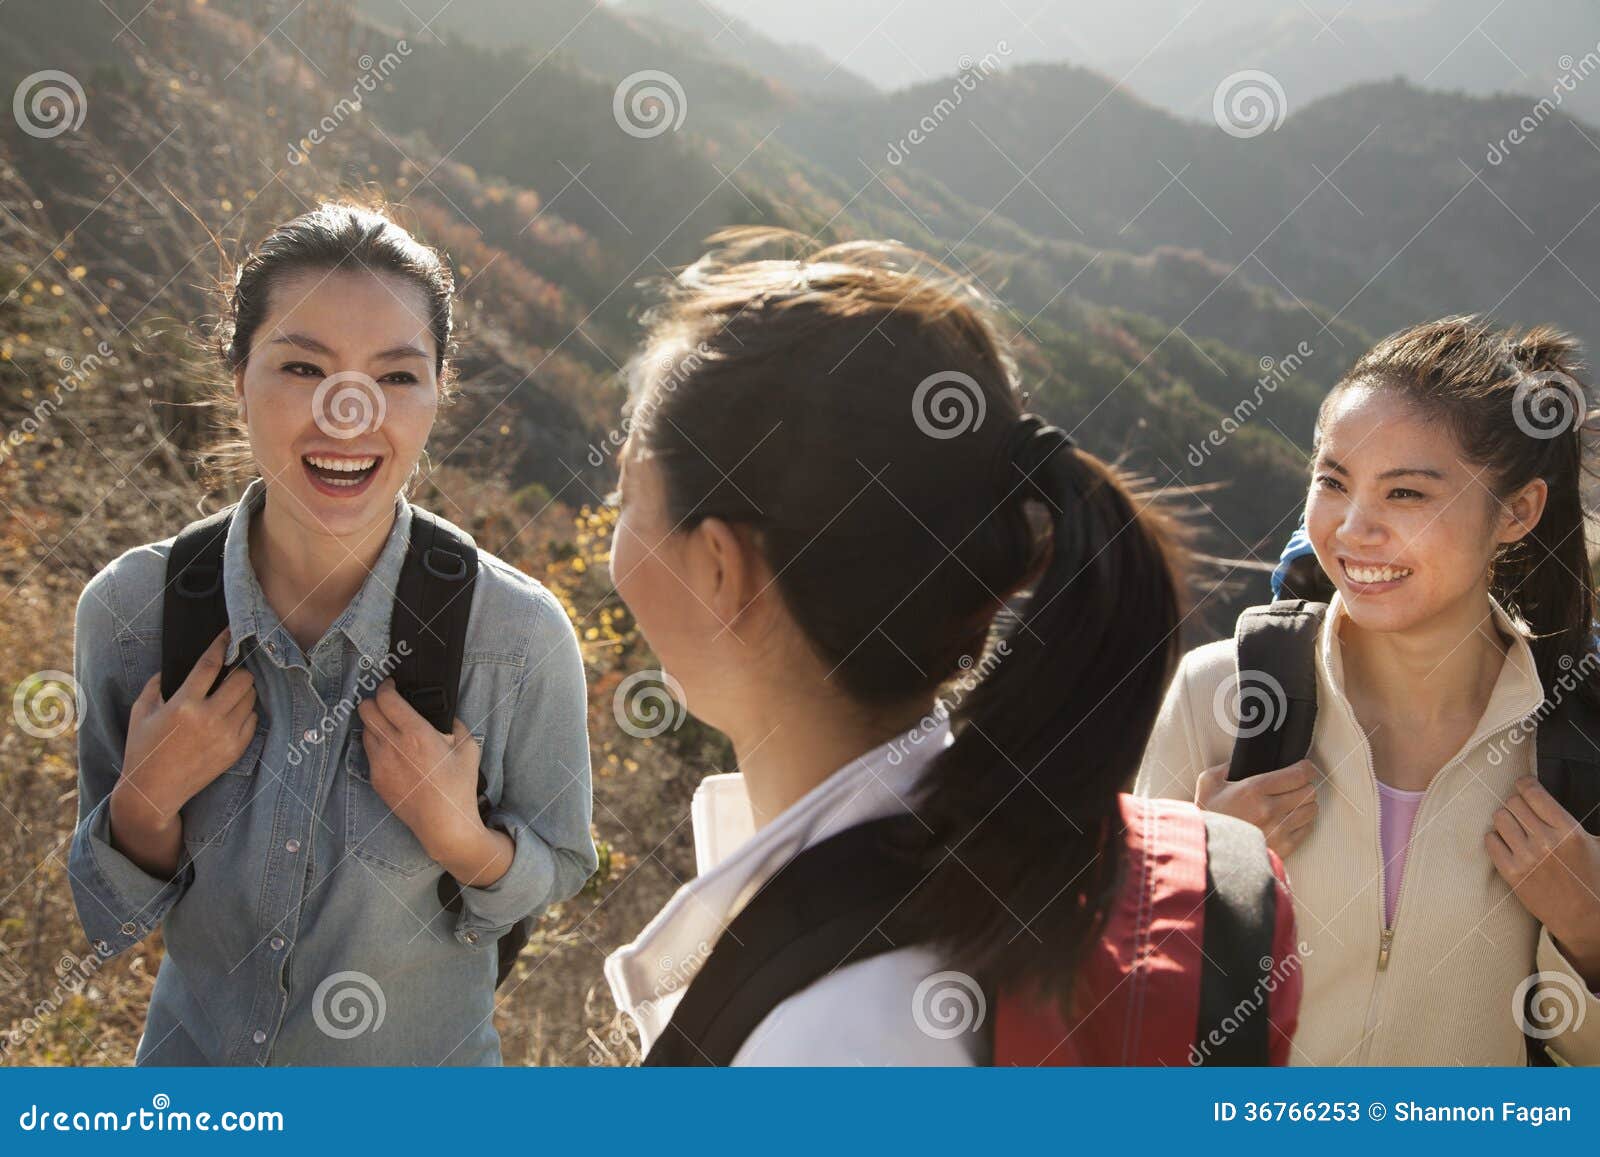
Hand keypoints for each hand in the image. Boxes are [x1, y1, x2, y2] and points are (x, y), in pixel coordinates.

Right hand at [109, 627, 256, 875]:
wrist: (154, 791)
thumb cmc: (143, 749)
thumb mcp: (140, 712)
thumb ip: (156, 684)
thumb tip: (173, 667)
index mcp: (183, 704)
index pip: (211, 664)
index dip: (222, 644)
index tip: (229, 632)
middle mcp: (208, 718)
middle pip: (242, 679)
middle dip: (238, 671)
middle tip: (230, 672)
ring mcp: (225, 735)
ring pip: (250, 699)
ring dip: (243, 691)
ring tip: (229, 694)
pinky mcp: (235, 750)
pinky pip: (253, 720)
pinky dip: (246, 713)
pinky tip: (231, 714)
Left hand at [356, 678, 508, 883]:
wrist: (443, 822)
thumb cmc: (458, 786)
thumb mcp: (468, 747)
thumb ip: (455, 724)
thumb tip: (444, 715)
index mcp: (416, 734)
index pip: (386, 699)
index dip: (386, 686)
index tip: (391, 685)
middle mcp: (392, 746)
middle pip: (365, 710)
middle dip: (374, 701)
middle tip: (387, 703)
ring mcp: (380, 764)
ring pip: (364, 731)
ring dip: (374, 724)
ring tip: (391, 728)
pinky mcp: (375, 779)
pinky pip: (369, 753)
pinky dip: (377, 746)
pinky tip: (394, 753)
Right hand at [1195, 758, 1319, 860]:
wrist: (1209, 851)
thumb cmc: (1209, 818)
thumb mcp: (1207, 784)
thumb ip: (1223, 768)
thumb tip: (1236, 762)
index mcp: (1253, 790)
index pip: (1297, 775)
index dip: (1306, 768)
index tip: (1305, 767)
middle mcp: (1269, 809)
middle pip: (1308, 791)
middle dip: (1305, 785)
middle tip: (1298, 784)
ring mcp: (1278, 829)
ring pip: (1311, 810)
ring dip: (1307, 803)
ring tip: (1297, 802)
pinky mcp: (1283, 847)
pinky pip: (1307, 828)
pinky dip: (1305, 821)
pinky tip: (1294, 818)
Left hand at [1487, 775, 1599, 984]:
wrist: (1583, 917)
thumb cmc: (1591, 878)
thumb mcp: (1595, 844)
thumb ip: (1571, 820)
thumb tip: (1548, 798)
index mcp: (1569, 831)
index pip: (1534, 793)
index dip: (1525, 784)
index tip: (1524, 784)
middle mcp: (1546, 842)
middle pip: (1513, 803)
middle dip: (1517, 803)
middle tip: (1523, 811)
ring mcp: (1526, 858)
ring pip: (1499, 818)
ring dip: (1506, 819)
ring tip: (1515, 827)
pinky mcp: (1511, 873)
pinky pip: (1490, 841)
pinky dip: (1496, 838)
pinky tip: (1508, 843)